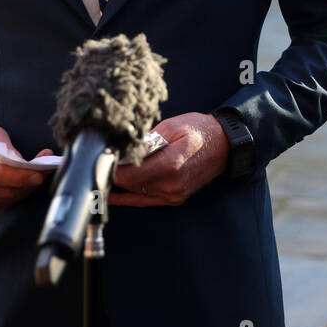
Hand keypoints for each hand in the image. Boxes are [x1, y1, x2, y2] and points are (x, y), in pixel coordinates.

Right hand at [0, 123, 46, 212]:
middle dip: (30, 181)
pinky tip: (27, 180)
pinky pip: (6, 202)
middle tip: (48, 167)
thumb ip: (5, 146)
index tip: (39, 173)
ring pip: (9, 198)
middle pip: (5, 189)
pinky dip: (20, 192)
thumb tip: (22, 162)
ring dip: (28, 186)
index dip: (19, 177)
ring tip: (41, 170)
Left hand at [109, 113, 229, 207]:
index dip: (111, 166)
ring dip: (121, 183)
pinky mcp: (174, 198)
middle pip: (128, 184)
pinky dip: (127, 197)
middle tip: (101, 161)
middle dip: (113, 173)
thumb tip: (121, 150)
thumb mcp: (171, 126)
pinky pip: (144, 200)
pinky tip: (112, 195)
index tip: (102, 157)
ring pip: (134, 193)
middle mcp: (171, 185)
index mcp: (170, 165)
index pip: (127, 174)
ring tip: (105, 172)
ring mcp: (173, 195)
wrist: (225, 144)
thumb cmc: (200, 130)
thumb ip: (144, 141)